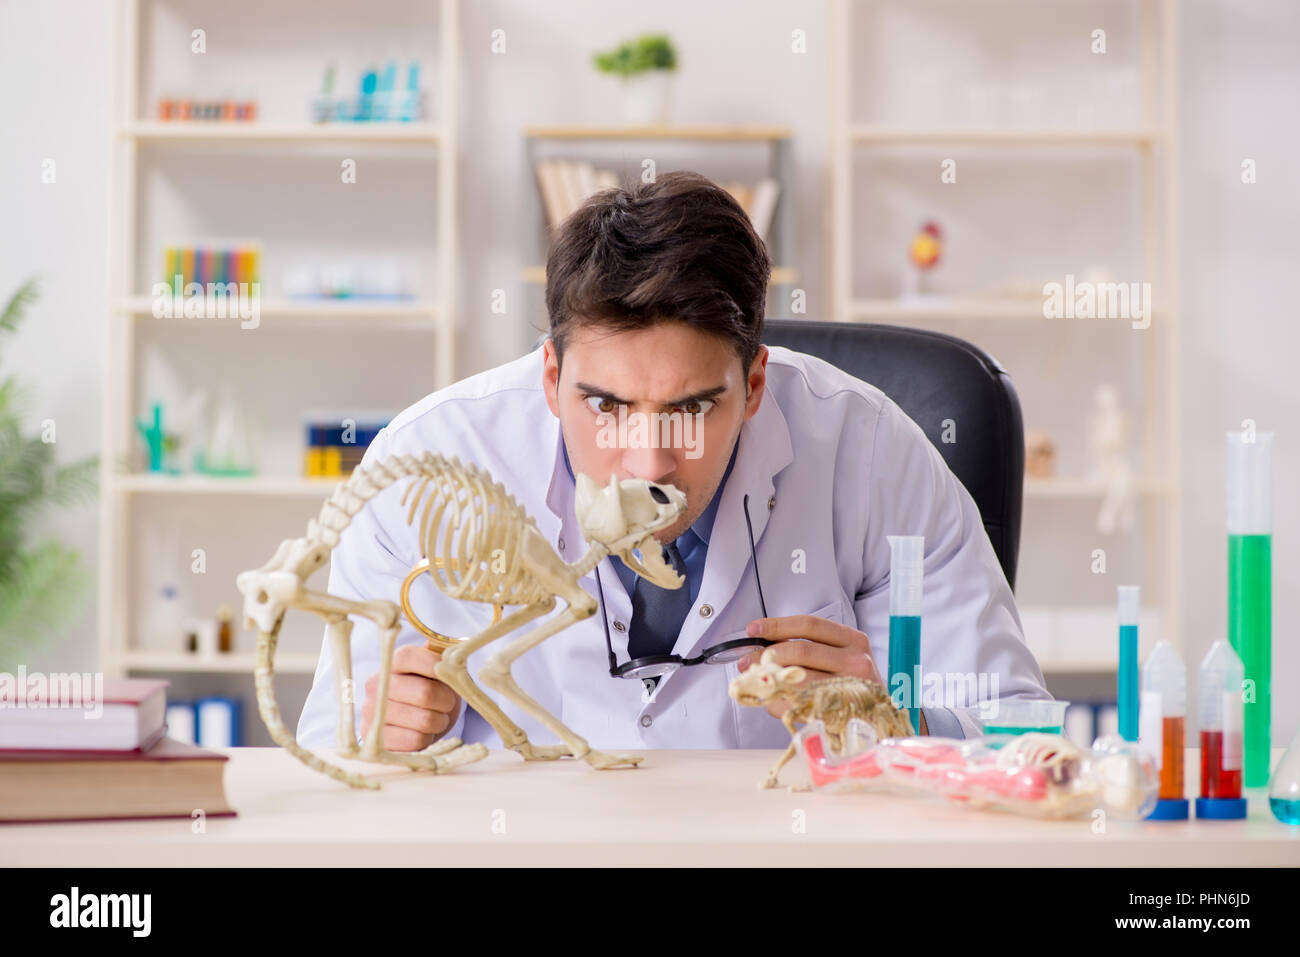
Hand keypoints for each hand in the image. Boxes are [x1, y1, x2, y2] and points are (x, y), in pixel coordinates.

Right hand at [361, 644, 461, 750]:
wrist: (410, 724)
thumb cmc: (428, 691)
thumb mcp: (434, 671)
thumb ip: (442, 657)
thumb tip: (454, 654)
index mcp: (390, 665)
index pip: (408, 657)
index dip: (434, 665)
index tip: (449, 673)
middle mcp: (376, 687)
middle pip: (425, 693)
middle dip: (446, 701)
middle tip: (447, 702)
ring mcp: (374, 715)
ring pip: (425, 720)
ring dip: (439, 721)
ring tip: (435, 717)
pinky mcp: (379, 741)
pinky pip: (417, 741)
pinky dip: (428, 738)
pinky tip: (423, 733)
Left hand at [736, 615, 884, 720]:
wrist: (880, 717)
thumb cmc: (852, 682)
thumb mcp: (841, 656)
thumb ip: (810, 646)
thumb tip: (763, 644)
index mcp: (853, 640)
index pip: (809, 625)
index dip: (777, 625)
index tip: (753, 629)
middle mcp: (856, 661)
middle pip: (801, 651)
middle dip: (767, 655)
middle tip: (747, 661)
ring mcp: (851, 688)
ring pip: (799, 680)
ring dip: (770, 680)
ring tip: (756, 682)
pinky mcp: (841, 713)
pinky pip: (800, 706)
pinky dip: (779, 704)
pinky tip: (772, 702)